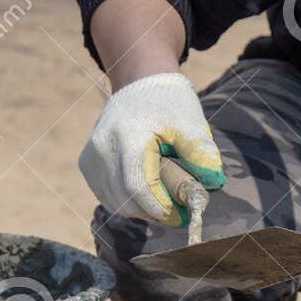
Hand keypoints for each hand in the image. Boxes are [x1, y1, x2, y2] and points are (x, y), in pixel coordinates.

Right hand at [78, 73, 226, 227]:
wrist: (140, 83)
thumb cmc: (169, 104)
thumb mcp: (191, 122)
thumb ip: (201, 152)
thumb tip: (213, 182)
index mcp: (128, 136)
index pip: (138, 186)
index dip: (161, 208)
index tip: (183, 216)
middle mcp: (103, 147)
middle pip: (125, 199)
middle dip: (153, 212)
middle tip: (177, 213)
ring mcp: (91, 156)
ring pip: (114, 201)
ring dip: (140, 210)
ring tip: (163, 201)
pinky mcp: (87, 163)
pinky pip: (106, 195)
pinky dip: (126, 203)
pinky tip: (145, 196)